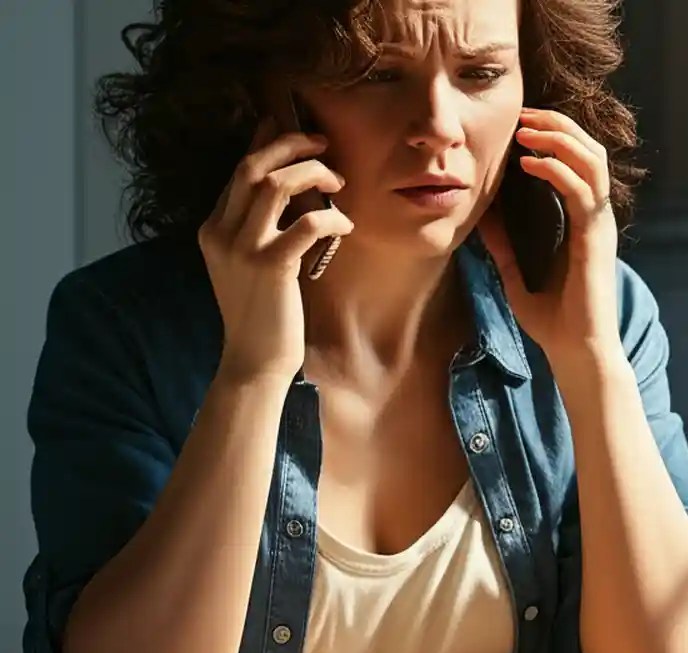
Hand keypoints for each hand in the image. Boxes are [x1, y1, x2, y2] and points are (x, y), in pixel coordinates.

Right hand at [198, 118, 352, 381]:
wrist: (253, 362)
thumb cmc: (263, 313)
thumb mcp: (250, 264)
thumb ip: (260, 227)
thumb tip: (287, 188)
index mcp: (212, 228)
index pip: (238, 170)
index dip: (265, 142)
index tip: (290, 125)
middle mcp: (220, 233)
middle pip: (253, 166)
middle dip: (290, 144)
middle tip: (322, 143)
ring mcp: (242, 249)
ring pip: (275, 185)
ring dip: (313, 174)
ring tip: (338, 181)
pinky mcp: (269, 267)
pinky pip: (306, 224)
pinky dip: (331, 217)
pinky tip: (344, 224)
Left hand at [477, 108, 621, 365]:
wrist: (577, 353)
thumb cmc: (554, 322)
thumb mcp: (517, 276)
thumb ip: (504, 245)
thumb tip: (481, 216)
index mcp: (582, 224)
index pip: (578, 164)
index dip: (555, 138)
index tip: (522, 127)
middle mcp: (596, 218)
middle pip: (590, 151)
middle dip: (558, 126)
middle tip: (524, 114)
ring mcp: (599, 226)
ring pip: (592, 162)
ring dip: (559, 138)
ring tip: (527, 129)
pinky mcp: (595, 238)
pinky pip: (581, 190)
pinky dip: (557, 169)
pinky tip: (530, 163)